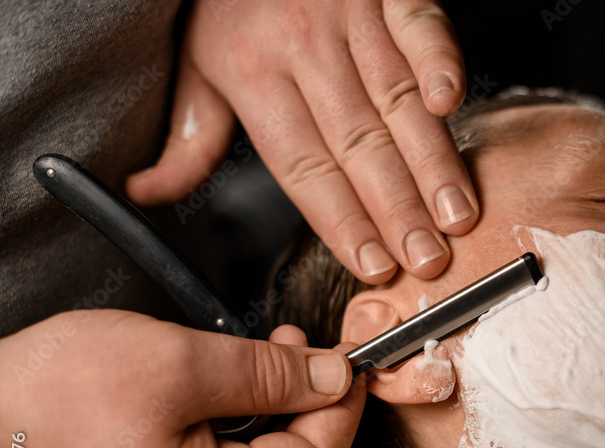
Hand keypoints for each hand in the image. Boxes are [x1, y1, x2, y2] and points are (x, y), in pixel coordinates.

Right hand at [0, 310, 364, 447]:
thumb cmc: (52, 391)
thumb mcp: (180, 363)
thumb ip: (268, 373)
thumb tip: (329, 378)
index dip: (343, 408)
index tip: (355, 364)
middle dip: (314, 404)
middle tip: (316, 350)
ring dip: (282, 405)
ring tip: (280, 352)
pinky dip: (246, 418)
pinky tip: (242, 379)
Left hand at [126, 0, 478, 282]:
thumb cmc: (229, 4)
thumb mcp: (195, 68)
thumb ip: (188, 139)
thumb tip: (148, 192)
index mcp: (252, 74)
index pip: (303, 166)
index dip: (342, 220)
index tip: (374, 265)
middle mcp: (302, 47)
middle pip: (357, 143)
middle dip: (397, 209)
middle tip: (427, 261)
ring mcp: (350, 16)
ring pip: (396, 99)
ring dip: (431, 162)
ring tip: (455, 215)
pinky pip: (419, 27)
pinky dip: (439, 62)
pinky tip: (450, 105)